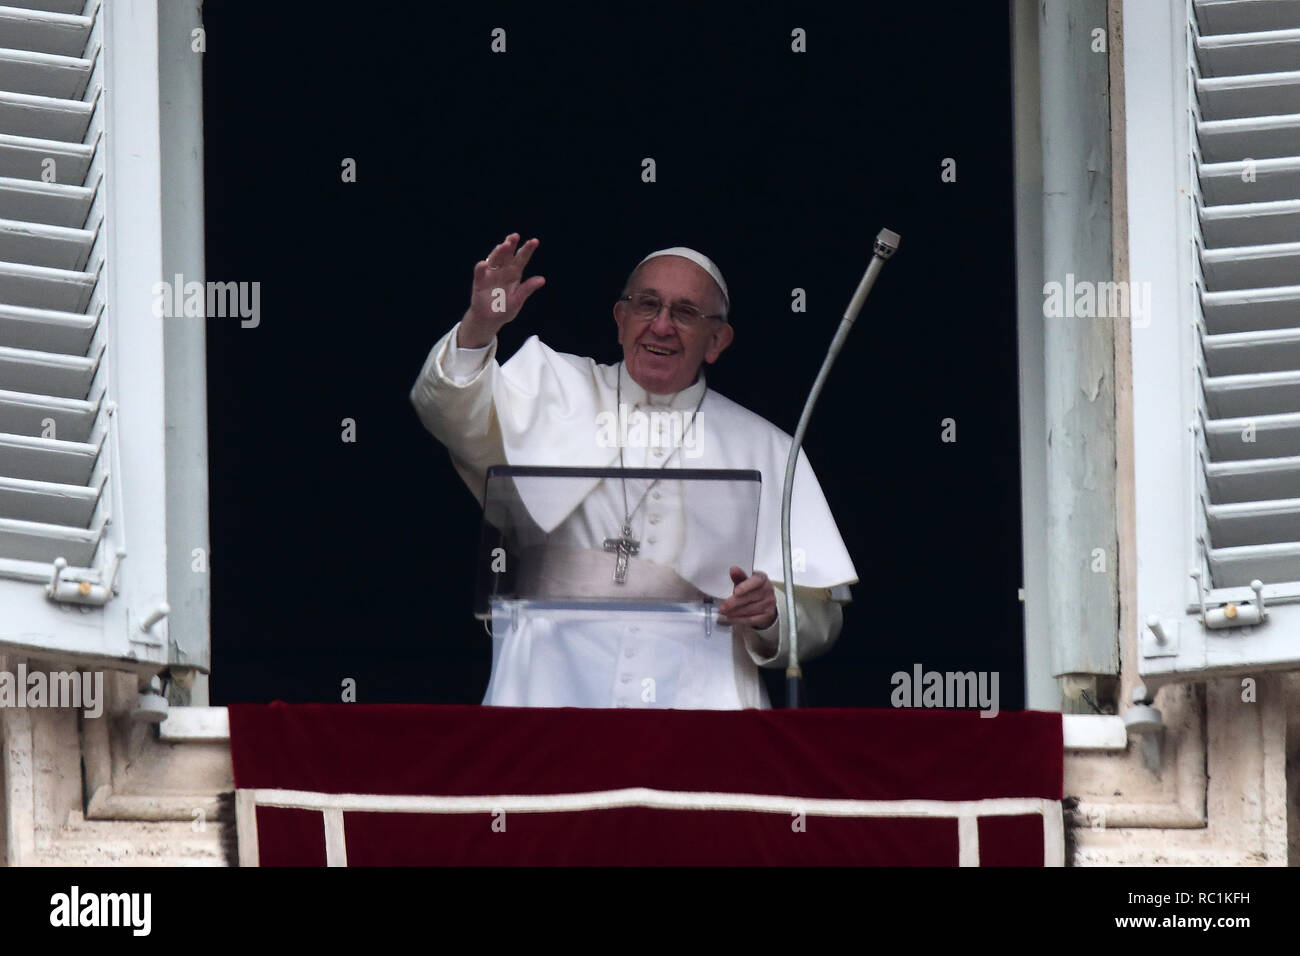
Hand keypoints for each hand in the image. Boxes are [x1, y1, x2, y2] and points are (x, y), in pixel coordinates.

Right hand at [459, 233, 545, 347]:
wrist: (489, 320)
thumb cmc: (505, 309)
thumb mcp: (518, 300)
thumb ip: (527, 289)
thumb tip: (542, 279)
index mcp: (514, 273)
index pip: (522, 258)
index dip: (527, 249)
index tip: (535, 241)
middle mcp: (502, 270)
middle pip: (507, 254)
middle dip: (510, 244)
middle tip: (515, 236)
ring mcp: (490, 274)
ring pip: (494, 259)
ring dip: (498, 252)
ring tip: (504, 245)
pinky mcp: (479, 281)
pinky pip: (480, 273)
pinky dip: (481, 268)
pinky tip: (483, 264)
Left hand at [719, 566, 776, 629]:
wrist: (765, 601)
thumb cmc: (752, 589)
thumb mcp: (745, 580)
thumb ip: (739, 576)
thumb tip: (733, 569)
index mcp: (762, 579)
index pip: (756, 581)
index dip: (745, 587)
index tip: (735, 591)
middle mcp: (768, 590)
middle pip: (750, 598)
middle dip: (734, 603)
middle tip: (723, 607)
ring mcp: (769, 604)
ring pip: (749, 610)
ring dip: (735, 612)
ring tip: (724, 612)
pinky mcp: (767, 615)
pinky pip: (751, 619)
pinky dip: (739, 619)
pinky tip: (730, 618)